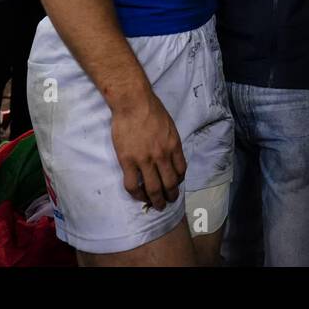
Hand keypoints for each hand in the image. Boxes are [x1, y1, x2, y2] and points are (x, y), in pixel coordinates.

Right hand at [111, 93, 186, 210]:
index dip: (179, 181)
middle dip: (170, 196)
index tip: (175, 184)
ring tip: (156, 205)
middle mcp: (162, 156)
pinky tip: (138, 196)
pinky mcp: (127, 162)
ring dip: (156, 200)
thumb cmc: (151, 109)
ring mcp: (145, 160)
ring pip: (153, 189)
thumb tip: (171, 155)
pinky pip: (133, 185)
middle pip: (169, 184)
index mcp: (174, 146)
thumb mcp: (170, 126)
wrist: (133, 102)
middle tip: (168, 202)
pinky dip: (136, 194)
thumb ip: (171, 142)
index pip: (181, 171)